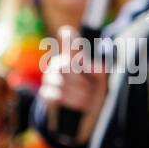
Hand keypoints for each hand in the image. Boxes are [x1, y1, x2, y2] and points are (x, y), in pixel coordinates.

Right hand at [40, 26, 107, 145]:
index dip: (68, 38)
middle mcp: (59, 64)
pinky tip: (78, 105)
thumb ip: (99, 71)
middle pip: (67, 66)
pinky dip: (70, 101)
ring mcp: (50, 78)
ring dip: (79, 94)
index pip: (68, 42)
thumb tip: (93, 65)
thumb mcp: (102, 82)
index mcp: (73, 57)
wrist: (84, 116)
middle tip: (90, 90)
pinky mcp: (46, 94)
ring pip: (61, 82)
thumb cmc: (94, 92)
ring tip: (87, 99)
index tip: (66, 31)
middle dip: (82, 81)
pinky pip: (55, 95)